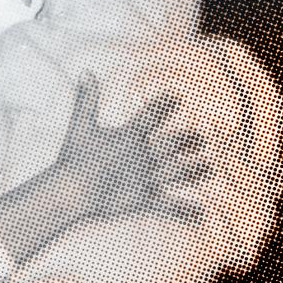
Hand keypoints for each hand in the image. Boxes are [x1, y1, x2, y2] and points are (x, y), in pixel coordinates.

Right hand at [55, 73, 207, 222]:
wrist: (72, 190)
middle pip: (174, 143)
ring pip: (180, 172)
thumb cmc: (74, 156)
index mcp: (129, 135)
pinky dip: (186, 209)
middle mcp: (143, 155)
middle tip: (201, 136)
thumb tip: (86, 71)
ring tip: (210, 167)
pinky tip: (201, 211)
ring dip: (197, 169)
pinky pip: (170, 206)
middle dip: (190, 139)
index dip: (166, 103)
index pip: (152, 114)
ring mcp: (146, 178)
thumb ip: (87, 98)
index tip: (177, 96)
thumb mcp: (81, 124)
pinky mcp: (144, 201)